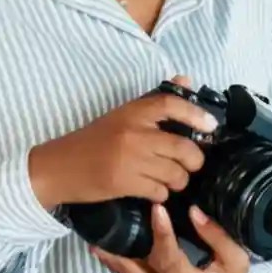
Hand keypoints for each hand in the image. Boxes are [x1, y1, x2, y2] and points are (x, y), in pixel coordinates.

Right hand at [29, 76, 212, 207]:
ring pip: (175, 173)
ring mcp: (129, 159)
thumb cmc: (93, 140)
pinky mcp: (124, 183)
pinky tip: (152, 189)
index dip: (196, 114)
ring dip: (178, 180)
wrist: (60, 167)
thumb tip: (186, 79)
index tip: (211, 126)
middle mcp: (133, 133)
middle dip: (194, 160)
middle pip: (182, 147)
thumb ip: (155, 103)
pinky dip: (161, 193)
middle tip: (190, 164)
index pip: (170, 105)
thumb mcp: (122, 116)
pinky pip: (160, 191)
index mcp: (132, 112)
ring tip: (170, 179)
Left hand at [90, 203, 250, 272]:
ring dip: (114, 263)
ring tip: (97, 246)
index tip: (158, 209)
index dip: (163, 235)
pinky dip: (121, 268)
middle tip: (103, 236)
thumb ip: (218, 238)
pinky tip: (109, 253)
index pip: (170, 259)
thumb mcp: (235, 263)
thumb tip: (195, 211)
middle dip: (120, 256)